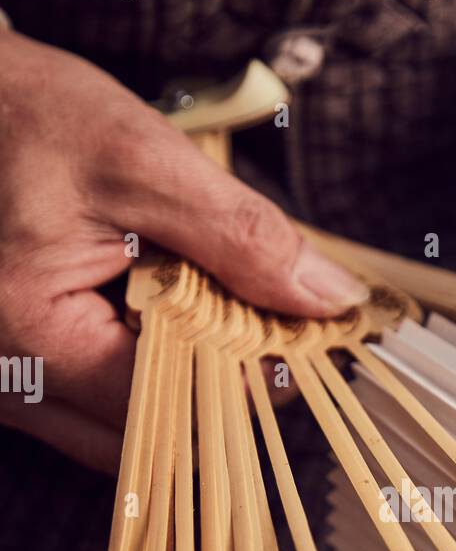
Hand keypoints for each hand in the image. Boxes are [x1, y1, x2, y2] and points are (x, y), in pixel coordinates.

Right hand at [0, 31, 367, 471]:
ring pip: (126, 431)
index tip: (298, 332)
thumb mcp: (140, 159)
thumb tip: (328, 299)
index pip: (176, 406)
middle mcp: (9, 385)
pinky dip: (146, 369)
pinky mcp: (13, 374)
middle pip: (153, 436)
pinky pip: (96, 406)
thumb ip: (240, 236)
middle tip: (264, 324)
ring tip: (213, 310)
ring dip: (184, 382)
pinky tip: (166, 316)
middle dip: (219, 386)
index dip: (248, 374)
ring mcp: (7, 387)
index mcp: (33, 340)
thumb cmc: (20, 114)